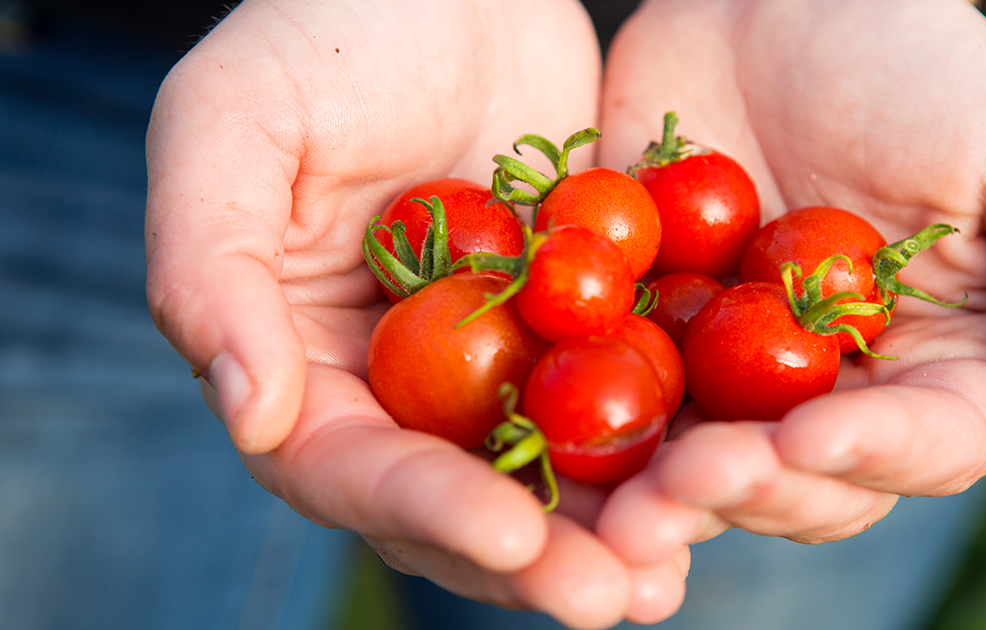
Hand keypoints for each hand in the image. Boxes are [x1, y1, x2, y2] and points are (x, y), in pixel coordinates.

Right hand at [145, 1, 684, 625]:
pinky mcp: (572, 322)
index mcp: (301, 359)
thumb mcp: (232, 124)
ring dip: (606, 532)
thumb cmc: (320, 32)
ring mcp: (489, 361)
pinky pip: (615, 397)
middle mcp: (395, 383)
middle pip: (454, 500)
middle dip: (530, 558)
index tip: (511, 537)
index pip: (348, 467)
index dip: (426, 510)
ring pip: (543, 471)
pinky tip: (721, 478)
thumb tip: (250, 415)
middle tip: (612, 597)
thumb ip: (208, 268)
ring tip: (667, 577)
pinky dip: (659, 446)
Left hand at [593, 0, 985, 562]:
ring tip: (617, 509)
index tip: (810, 440)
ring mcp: (741, 375)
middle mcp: (842, 390)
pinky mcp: (654, 341)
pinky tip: (552, 444)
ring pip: (710, 467)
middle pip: (809, 484)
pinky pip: (621, 400)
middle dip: (752, 492)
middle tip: (688, 485)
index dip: (875, 456)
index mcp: (944, 363)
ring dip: (665, 497)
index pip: (927, 444)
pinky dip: (593, 432)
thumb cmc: (921, 64)